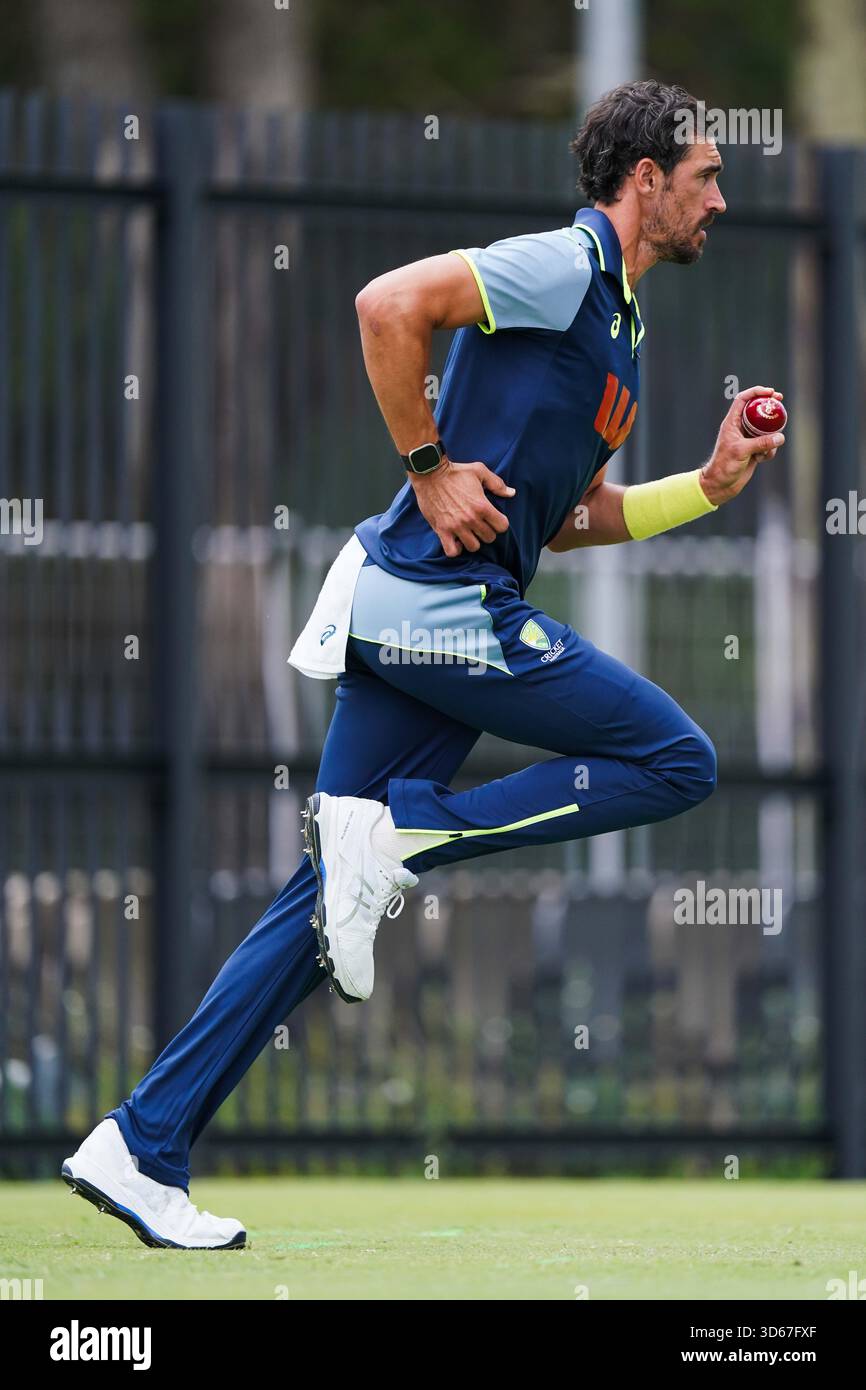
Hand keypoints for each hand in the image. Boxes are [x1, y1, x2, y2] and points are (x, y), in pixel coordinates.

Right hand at [409, 458, 514, 556]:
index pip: (502, 526)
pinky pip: (452, 551)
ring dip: (473, 541)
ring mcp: (456, 526)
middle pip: (489, 538)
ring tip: (468, 532)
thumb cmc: (455, 472)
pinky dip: (455, 549)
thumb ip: (497, 484)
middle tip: (480, 524)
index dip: (500, 523)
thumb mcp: (479, 471)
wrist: (430, 474)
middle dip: (487, 531)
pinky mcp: (442, 530)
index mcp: (482, 505)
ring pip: (473, 547)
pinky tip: (456, 540)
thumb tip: (512, 493)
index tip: (493, 519)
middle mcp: (471, 519)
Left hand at [699, 386, 785, 506]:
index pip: (743, 400)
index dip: (756, 392)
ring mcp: (748, 439)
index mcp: (732, 423)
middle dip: (769, 408)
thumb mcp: (742, 451)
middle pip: (757, 411)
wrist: (721, 485)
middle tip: (780, 403)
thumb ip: (761, 442)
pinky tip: (761, 459)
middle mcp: (740, 428)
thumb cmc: (724, 466)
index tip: (770, 392)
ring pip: (766, 429)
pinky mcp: (754, 450)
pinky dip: (769, 450)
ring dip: (771, 437)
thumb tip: (780, 437)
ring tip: (764, 450)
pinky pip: (768, 445)